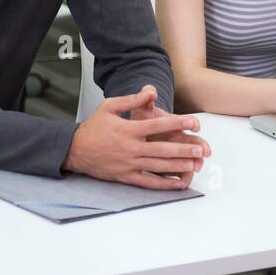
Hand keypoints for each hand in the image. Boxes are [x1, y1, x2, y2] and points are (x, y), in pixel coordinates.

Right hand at [65, 87, 209, 189]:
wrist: (75, 149)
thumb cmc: (93, 127)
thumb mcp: (109, 106)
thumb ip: (132, 100)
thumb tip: (151, 91)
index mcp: (128, 130)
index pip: (158, 126)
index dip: (178, 123)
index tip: (194, 123)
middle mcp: (130, 148)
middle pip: (162, 149)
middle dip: (183, 149)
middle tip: (201, 149)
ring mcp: (128, 164)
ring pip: (158, 166)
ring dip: (178, 166)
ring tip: (194, 165)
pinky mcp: (126, 177)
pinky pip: (148, 182)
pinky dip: (164, 184)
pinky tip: (177, 183)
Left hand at [132, 85, 210, 175]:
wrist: (139, 131)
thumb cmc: (142, 120)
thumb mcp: (143, 109)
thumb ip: (145, 98)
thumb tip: (150, 90)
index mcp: (173, 124)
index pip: (187, 122)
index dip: (192, 123)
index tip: (194, 125)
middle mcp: (178, 139)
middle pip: (193, 143)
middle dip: (199, 147)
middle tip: (203, 151)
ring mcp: (176, 153)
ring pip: (189, 160)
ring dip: (194, 163)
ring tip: (195, 168)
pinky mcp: (169, 166)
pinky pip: (179, 174)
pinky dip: (182, 179)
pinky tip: (182, 183)